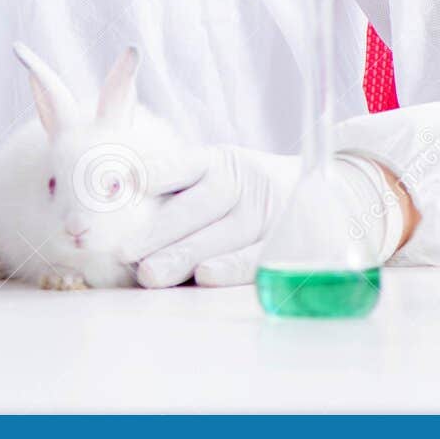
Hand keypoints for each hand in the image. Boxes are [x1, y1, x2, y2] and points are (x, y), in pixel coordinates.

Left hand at [132, 146, 407, 287]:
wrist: (321, 197)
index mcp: (219, 162)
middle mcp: (244, 182)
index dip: (158, 171)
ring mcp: (268, 212)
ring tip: (150, 274)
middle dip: (160, 230)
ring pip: (224, 233)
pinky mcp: (287, 242)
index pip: (184, 164)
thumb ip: (172, 193)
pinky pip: (257, 256)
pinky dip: (232, 267)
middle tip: (124, 251)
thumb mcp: (213, 180)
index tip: (130, 180)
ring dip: (186, 255)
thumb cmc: (240, 197)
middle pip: (199, 205)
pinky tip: (205, 276)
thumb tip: (117, 205)